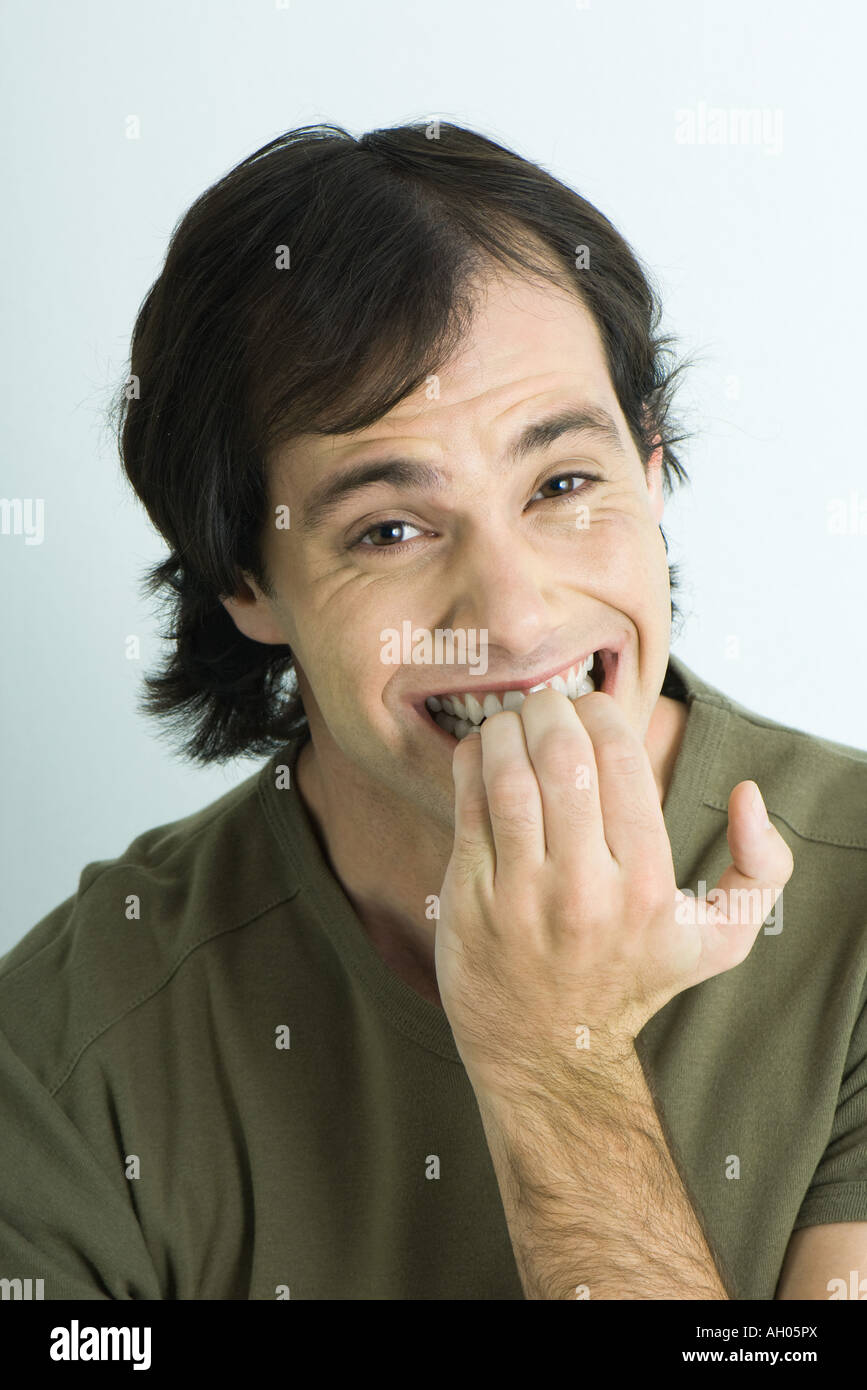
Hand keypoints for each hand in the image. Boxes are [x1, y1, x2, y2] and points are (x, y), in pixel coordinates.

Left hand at [434, 687, 793, 1102]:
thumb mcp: (719, 939)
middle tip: (548, 707)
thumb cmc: (631, 979)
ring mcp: (521, 897)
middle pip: (562, 755)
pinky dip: (472, 760)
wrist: (549, 1049)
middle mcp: (585, 891)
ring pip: (509, 773)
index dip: (602, 713)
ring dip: (507, 727)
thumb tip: (749, 796)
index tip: (593, 713)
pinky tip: (483, 753)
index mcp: (648, 887)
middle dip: (552, 709)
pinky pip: (467, 804)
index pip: (621, 759)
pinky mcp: (469, 900)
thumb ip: (761, 869)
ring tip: (514, 723)